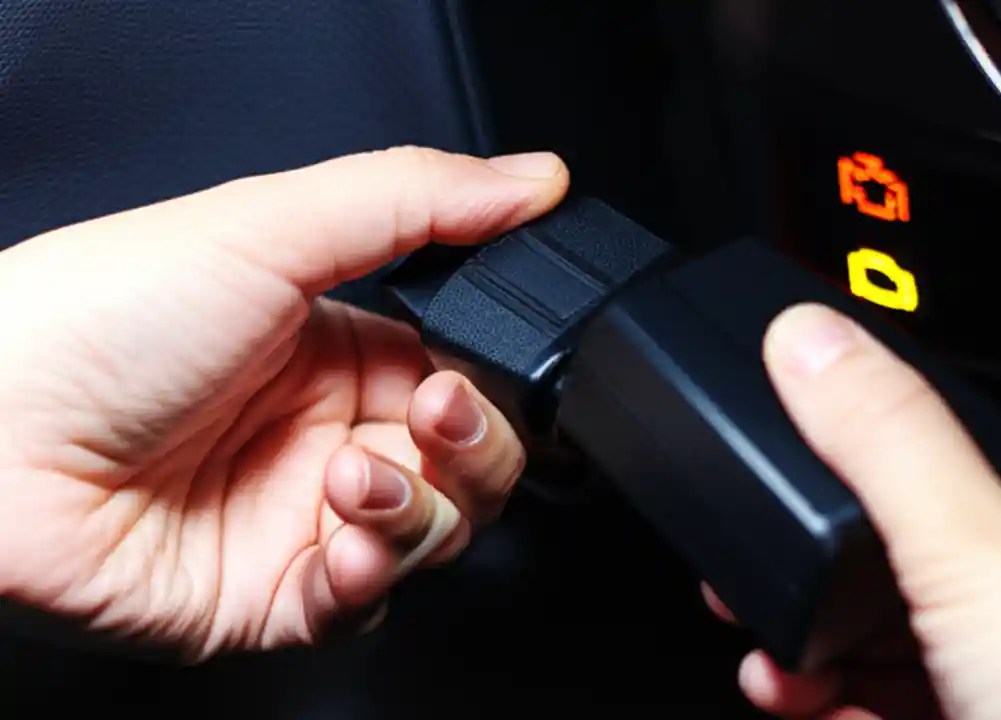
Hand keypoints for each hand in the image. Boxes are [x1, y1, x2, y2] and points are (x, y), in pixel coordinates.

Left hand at [0, 147, 566, 660]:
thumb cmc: (96, 319)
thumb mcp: (270, 227)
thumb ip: (416, 197)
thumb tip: (531, 180)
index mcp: (335, 347)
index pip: (463, 375)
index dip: (489, 386)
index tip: (472, 375)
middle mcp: (325, 432)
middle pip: (468, 462)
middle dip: (473, 448)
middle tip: (430, 421)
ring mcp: (299, 517)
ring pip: (434, 535)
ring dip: (417, 511)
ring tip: (350, 482)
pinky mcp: (270, 596)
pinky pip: (366, 605)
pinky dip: (370, 577)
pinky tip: (332, 541)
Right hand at [708, 304, 1000, 718]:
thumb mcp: (982, 553)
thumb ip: (887, 443)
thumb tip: (811, 338)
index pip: (985, 486)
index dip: (886, 486)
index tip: (809, 485)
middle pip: (931, 583)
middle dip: (831, 589)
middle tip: (757, 580)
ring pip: (912, 666)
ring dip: (821, 659)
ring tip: (764, 659)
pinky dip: (839, 712)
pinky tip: (794, 705)